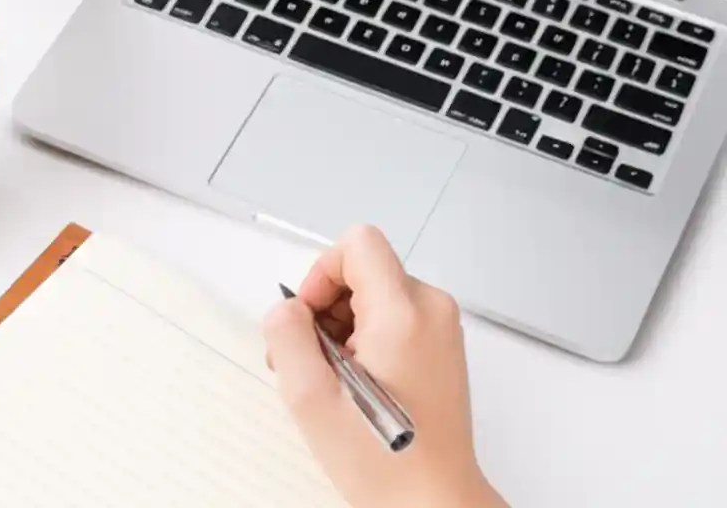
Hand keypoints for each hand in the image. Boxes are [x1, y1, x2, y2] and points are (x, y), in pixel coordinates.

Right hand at [264, 226, 505, 507]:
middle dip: (326, 307)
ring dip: (343, 327)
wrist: (434, 502)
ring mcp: (441, 327)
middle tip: (313, 362)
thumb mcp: (310, 397)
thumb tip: (285, 308)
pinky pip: (392, 316)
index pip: (357, 244)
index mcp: (404, 314)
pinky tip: (356, 384)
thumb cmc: (384, 462)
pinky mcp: (440, 346)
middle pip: (363, 269)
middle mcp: (431, 310)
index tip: (309, 320)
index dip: (320, 275)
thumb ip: (287, 336)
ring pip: (374, 293)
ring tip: (334, 381)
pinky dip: (366, 339)